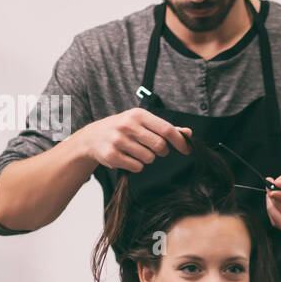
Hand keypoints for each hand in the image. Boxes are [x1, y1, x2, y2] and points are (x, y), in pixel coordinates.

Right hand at [76, 108, 191, 172]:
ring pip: (149, 158)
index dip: (180, 141)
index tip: (187, 150)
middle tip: (154, 150)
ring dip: (147, 159)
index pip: (166, 129)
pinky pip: (137, 167)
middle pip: (160, 146)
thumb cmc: (123, 129)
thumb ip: (164, 128)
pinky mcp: (111, 155)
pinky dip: (136, 166)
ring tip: (136, 152)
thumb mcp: (141, 122)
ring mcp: (118, 140)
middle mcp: (127, 125)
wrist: (92, 137)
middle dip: (162, 152)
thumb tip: (188, 133)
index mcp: (138, 115)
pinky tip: (127, 158)